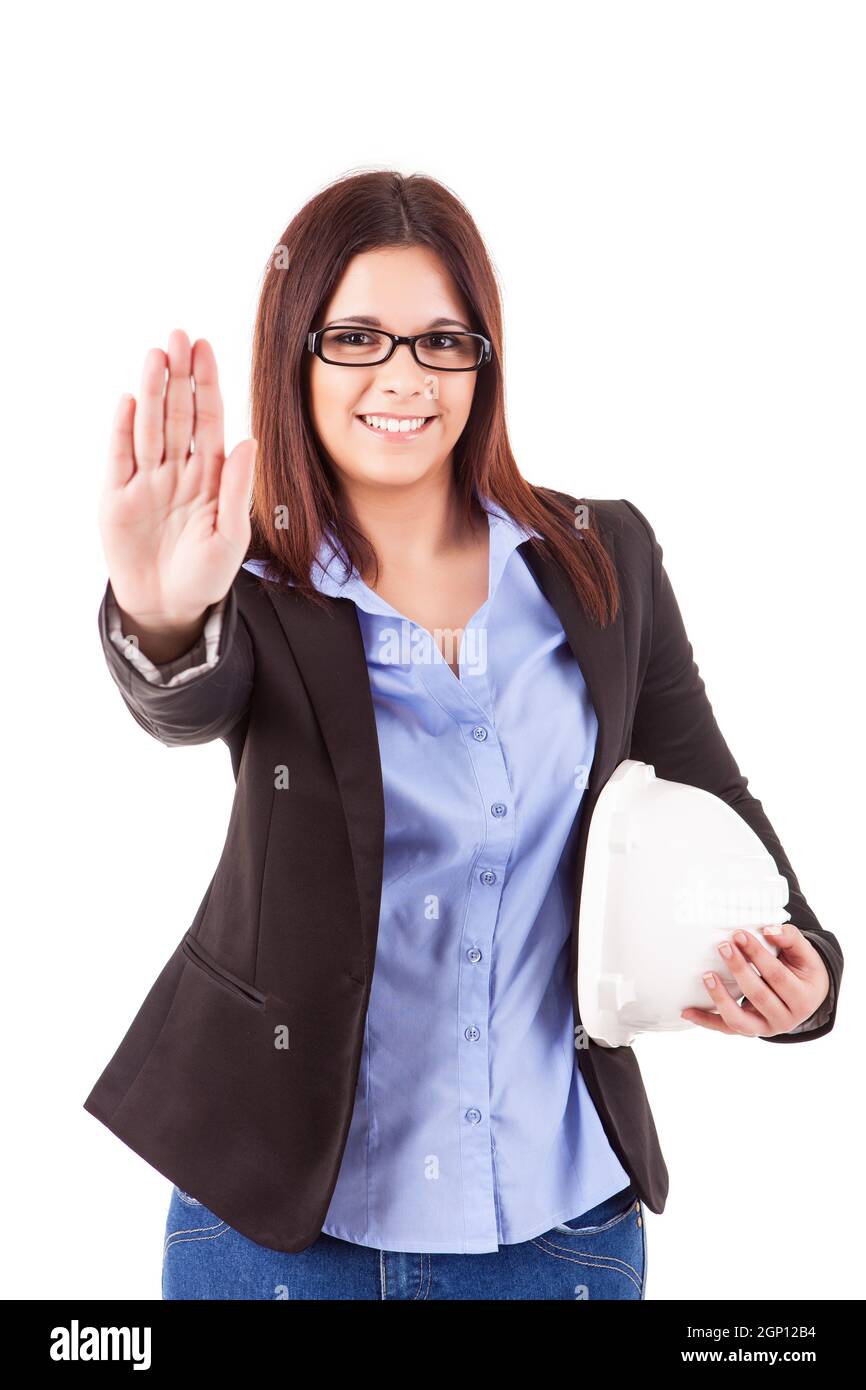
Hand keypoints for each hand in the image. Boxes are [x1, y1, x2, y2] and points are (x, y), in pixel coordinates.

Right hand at [98, 329, 256, 631]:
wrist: (169, 607)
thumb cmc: (206, 574)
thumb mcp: (232, 535)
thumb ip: (237, 489)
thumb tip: (249, 441)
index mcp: (209, 475)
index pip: (207, 420)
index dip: (206, 385)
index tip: (206, 348)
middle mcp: (177, 470)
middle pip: (176, 413)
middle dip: (178, 375)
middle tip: (178, 335)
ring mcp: (146, 480)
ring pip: (149, 427)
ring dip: (151, 391)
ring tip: (155, 356)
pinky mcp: (117, 496)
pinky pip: (120, 456)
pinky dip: (122, 428)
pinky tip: (128, 399)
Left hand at [681, 921, 830, 1036]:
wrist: (808, 996)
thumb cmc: (802, 970)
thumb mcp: (805, 954)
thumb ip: (790, 938)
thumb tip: (767, 930)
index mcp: (802, 999)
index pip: (777, 975)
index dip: (757, 955)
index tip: (739, 935)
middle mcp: (786, 1019)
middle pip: (758, 995)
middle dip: (738, 969)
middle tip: (722, 946)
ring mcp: (766, 1028)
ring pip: (739, 1019)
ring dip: (720, 997)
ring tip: (707, 975)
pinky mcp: (749, 1031)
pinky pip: (725, 1029)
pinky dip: (705, 1021)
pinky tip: (687, 1011)